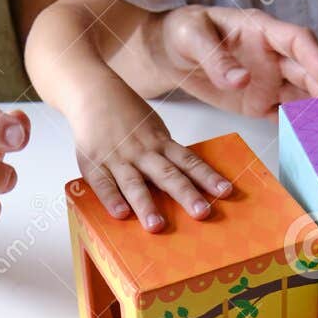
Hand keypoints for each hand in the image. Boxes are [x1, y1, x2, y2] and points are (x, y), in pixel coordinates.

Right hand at [72, 80, 233, 231]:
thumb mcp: (152, 130)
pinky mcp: (94, 164)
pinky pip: (103, 184)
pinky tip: (120, 214)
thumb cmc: (126, 116)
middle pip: (167, 174)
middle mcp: (143, 152)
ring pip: (134, 183)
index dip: (207, 176)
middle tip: (202, 213)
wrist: (92, 92)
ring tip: (156, 226)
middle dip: (186, 194)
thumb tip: (187, 183)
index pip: (189, 161)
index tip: (225, 192)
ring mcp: (118, 158)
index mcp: (160, 143)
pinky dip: (111, 199)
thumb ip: (165, 155)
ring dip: (146, 205)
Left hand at [159, 6, 317, 117]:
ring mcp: (268, 80)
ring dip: (316, 109)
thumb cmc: (183, 32)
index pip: (296, 40)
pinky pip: (283, 114)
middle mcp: (272, 55)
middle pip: (306, 70)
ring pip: (301, 94)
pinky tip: (308, 140)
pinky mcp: (259, 103)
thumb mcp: (192, 37)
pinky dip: (297, 126)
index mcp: (260, 30)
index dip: (315, 56)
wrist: (169, 53)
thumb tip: (241, 80)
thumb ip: (216, 59)